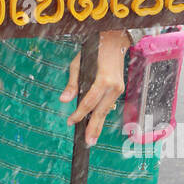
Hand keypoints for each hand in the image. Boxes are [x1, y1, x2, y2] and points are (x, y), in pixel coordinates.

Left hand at [61, 30, 130, 146]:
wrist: (114, 41)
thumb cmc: (94, 51)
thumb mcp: (78, 64)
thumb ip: (72, 84)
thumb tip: (64, 100)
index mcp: (104, 80)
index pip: (89, 102)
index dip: (79, 114)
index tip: (70, 121)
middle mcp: (114, 87)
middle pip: (101, 111)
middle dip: (93, 127)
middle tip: (87, 142)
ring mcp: (119, 89)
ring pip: (106, 111)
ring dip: (98, 125)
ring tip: (92, 138)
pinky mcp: (119, 90)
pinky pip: (108, 105)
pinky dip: (101, 115)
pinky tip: (96, 124)